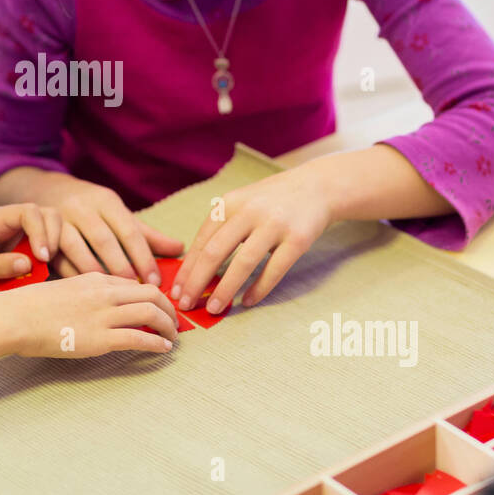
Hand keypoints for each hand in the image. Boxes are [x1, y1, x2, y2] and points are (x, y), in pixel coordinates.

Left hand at [0, 203, 61, 286]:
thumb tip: (28, 265)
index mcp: (0, 218)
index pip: (30, 212)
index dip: (41, 232)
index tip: (42, 256)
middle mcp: (16, 223)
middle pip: (51, 217)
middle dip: (60, 238)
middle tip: (55, 263)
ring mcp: (24, 236)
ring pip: (57, 234)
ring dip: (66, 252)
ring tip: (73, 274)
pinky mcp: (28, 252)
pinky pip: (52, 253)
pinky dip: (61, 265)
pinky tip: (69, 281)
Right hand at [1, 273, 179, 356]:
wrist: (15, 317)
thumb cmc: (30, 307)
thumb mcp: (62, 290)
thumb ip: (85, 294)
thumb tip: (99, 307)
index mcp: (95, 278)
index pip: (135, 283)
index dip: (153, 296)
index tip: (160, 308)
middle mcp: (105, 292)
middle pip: (152, 292)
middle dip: (170, 308)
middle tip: (175, 322)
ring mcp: (104, 314)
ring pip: (151, 312)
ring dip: (169, 326)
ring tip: (173, 337)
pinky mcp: (100, 338)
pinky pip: (139, 337)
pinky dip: (157, 343)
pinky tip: (163, 349)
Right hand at [35, 174, 182, 283]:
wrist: (49, 191)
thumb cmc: (94, 211)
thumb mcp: (118, 215)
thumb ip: (146, 234)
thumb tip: (179, 248)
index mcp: (106, 201)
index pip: (129, 231)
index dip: (143, 257)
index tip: (156, 282)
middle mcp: (82, 208)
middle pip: (104, 240)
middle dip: (121, 268)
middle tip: (136, 293)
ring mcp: (60, 221)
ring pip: (76, 248)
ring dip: (95, 272)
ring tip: (112, 297)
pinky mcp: (43, 237)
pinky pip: (57, 259)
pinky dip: (72, 275)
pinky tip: (87, 293)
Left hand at [173, 165, 332, 315]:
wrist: (317, 186)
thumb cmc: (272, 202)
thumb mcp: (242, 204)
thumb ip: (221, 228)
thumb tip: (194, 269)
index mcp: (230, 203)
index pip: (201, 241)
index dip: (187, 269)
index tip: (176, 292)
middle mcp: (249, 211)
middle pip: (215, 252)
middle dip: (197, 282)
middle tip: (186, 305)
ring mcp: (275, 224)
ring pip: (243, 263)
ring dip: (225, 289)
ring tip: (214, 309)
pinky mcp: (298, 238)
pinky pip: (274, 269)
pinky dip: (259, 289)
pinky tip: (247, 302)